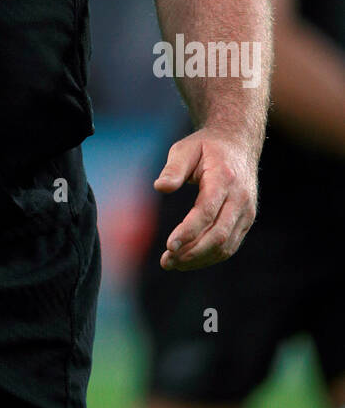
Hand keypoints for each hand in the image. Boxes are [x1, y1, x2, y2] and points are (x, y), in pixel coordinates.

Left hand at [154, 129, 257, 270]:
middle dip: (192, 252)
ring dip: (199, 259)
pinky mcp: (246, 221)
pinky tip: (188, 258)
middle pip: (218, 235)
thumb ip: (173, 168)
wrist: (237, 144)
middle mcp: (240, 198)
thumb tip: (160, 187)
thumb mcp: (185, 149)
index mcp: (224, 178)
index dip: (189, 231)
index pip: (207, 211)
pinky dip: (209, 256)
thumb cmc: (205, 147)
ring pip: (225, 246)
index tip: (169, 246)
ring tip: (173, 263)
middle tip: (166, 261)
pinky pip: (230, 246)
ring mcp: (247, 212)